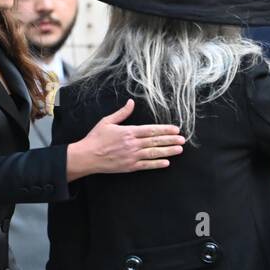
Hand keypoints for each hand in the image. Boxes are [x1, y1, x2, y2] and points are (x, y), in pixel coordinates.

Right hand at [68, 99, 184, 179]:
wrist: (86, 156)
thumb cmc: (95, 138)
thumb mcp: (107, 122)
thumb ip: (122, 113)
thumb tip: (131, 102)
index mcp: (128, 132)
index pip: (151, 130)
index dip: (164, 130)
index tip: (175, 129)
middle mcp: (132, 144)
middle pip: (155, 141)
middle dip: (170, 140)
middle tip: (182, 139)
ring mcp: (131, 156)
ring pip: (153, 153)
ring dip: (168, 151)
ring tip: (179, 149)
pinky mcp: (129, 167)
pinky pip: (146, 165)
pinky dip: (157, 164)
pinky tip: (166, 162)